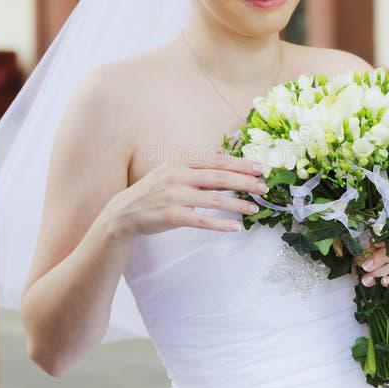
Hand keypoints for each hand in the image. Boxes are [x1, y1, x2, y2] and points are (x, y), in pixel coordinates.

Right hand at [108, 154, 266, 237]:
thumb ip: (198, 172)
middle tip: (264, 187)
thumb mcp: (173, 172)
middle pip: (219, 177)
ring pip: (214, 199)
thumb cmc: (155, 191)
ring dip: (237, 204)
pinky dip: (220, 224)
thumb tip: (230, 172)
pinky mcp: (171, 216)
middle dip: (245, 182)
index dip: (240, 163)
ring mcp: (174, 196)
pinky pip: (202, 220)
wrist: (125, 212)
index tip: (260, 167)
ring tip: (254, 208)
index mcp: (181, 161)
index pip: (217, 160)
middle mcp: (178, 175)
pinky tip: (235, 227)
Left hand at [352, 237, 388, 314]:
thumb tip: (357, 265)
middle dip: (380, 256)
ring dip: (383, 270)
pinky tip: (384, 282)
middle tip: (366, 266)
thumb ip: (368, 268)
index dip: (384, 239)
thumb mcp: (374, 276)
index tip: (372, 243)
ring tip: (370, 278)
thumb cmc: (388, 290)